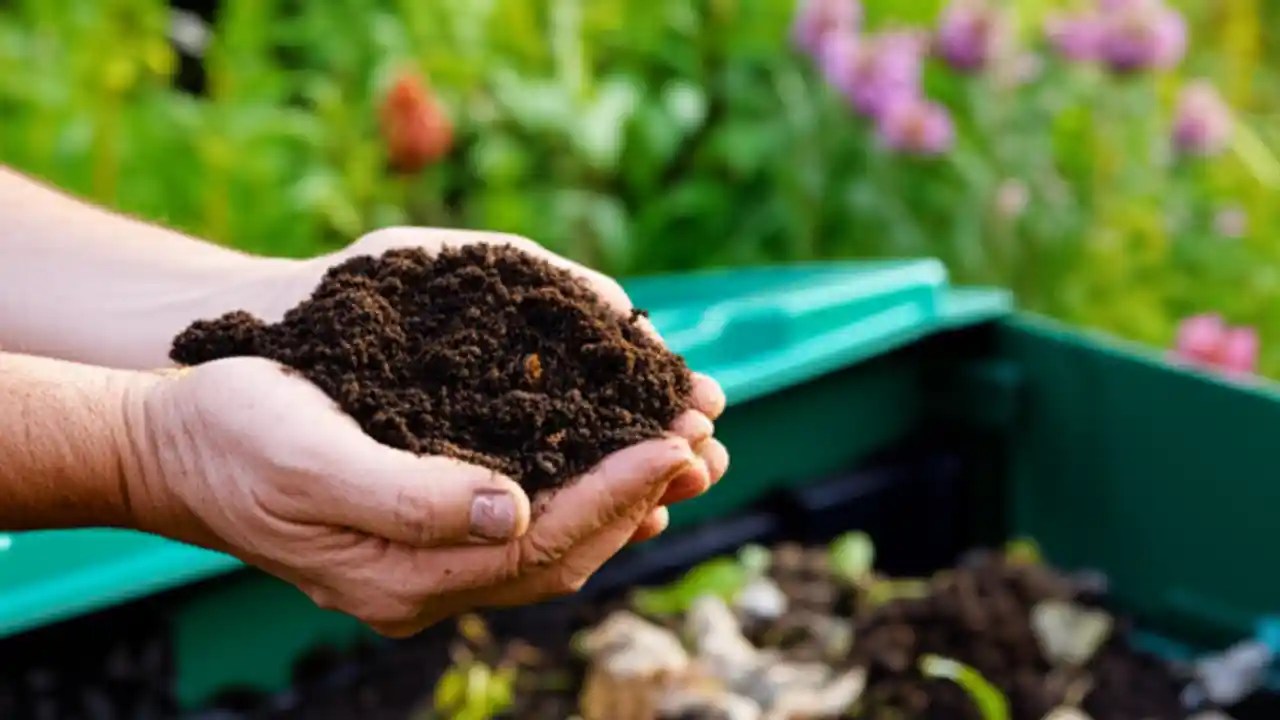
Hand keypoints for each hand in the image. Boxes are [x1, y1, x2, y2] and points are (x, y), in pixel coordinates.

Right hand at [254, 227, 728, 541]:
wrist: (170, 446)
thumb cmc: (233, 438)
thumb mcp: (311, 459)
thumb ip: (409, 497)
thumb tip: (514, 513)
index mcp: (402, 576)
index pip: (542, 543)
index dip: (617, 492)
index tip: (676, 441)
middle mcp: (424, 586)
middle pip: (563, 554)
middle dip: (640, 498)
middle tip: (703, 442)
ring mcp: (425, 566)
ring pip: (552, 547)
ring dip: (623, 500)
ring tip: (684, 452)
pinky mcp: (423, 534)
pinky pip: (525, 531)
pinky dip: (579, 497)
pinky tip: (612, 467)